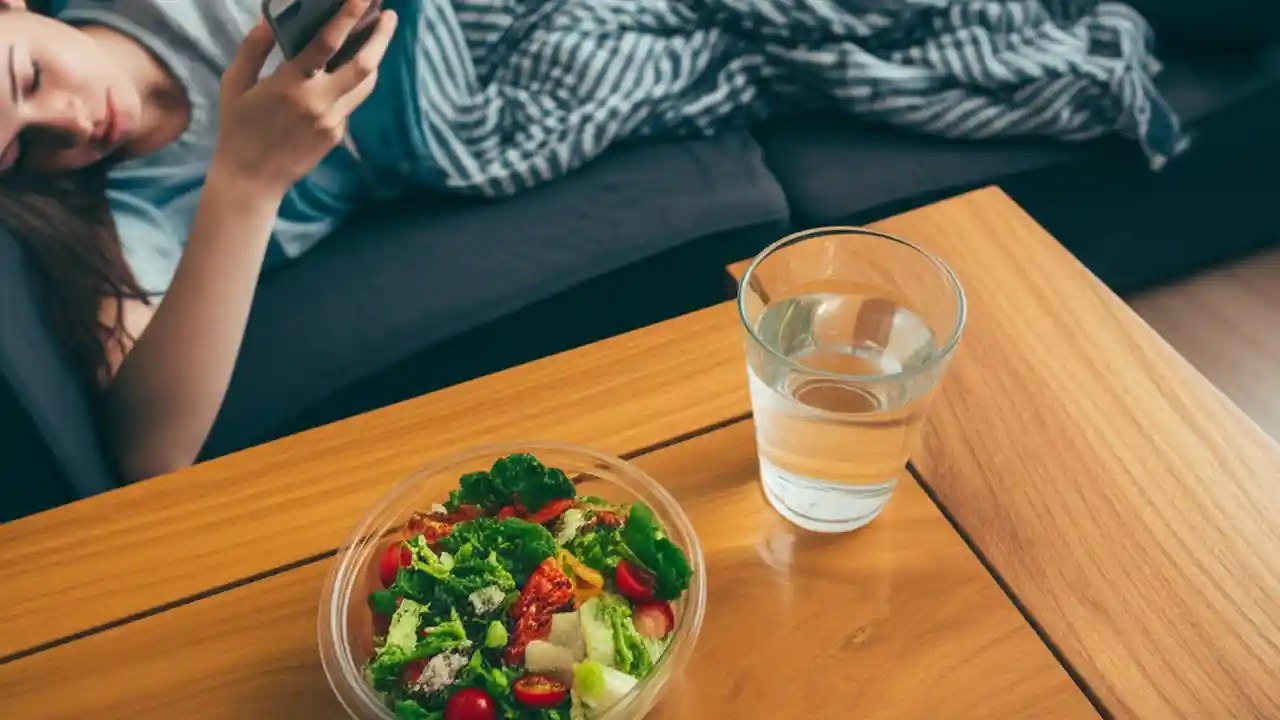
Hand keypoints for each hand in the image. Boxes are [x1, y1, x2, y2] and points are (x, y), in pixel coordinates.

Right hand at [213, 0, 398, 197]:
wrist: (253, 179)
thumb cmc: (238, 127)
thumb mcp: (235, 83)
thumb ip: (253, 49)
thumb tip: (270, 20)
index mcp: (290, 85)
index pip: (327, 43)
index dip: (349, 17)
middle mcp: (318, 102)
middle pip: (364, 65)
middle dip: (382, 36)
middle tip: (390, 14)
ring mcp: (332, 121)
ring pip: (365, 84)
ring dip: (375, 57)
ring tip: (377, 35)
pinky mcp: (338, 134)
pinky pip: (351, 101)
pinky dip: (352, 82)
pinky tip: (347, 69)